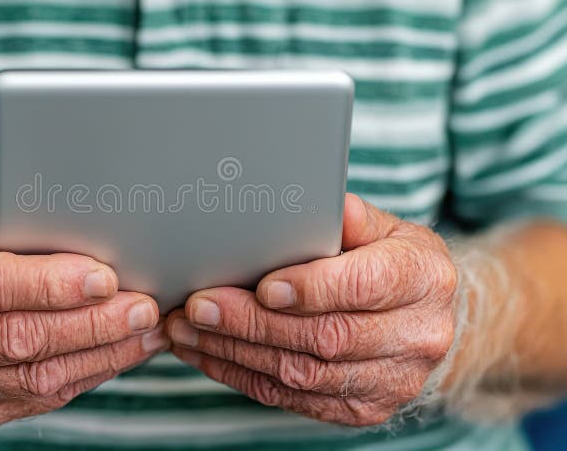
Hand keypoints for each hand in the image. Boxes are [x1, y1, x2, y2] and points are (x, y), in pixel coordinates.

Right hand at [0, 183, 166, 426]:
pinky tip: (122, 351)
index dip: (47, 284)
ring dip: (102, 353)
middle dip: (91, 323)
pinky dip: (90, 373)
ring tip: (147, 330)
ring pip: (36, 377)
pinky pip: (41, 398)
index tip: (103, 277)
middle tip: (143, 306)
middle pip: (18, 337)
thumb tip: (20, 187)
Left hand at [166, 194, 456, 425]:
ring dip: (235, 353)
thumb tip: (318, 205)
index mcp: (423, 278)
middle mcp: (417, 336)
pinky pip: (294, 398)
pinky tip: (209, 355)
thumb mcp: (383, 227)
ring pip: (303, 374)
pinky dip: (243, 376)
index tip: (262, 285)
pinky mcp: (364, 409)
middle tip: (198, 306)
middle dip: (253, 323)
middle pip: (326, 337)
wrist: (428, 320)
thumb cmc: (393, 262)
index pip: (366, 285)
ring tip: (187, 331)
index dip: (312, 288)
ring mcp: (393, 381)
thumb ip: (350, 219)